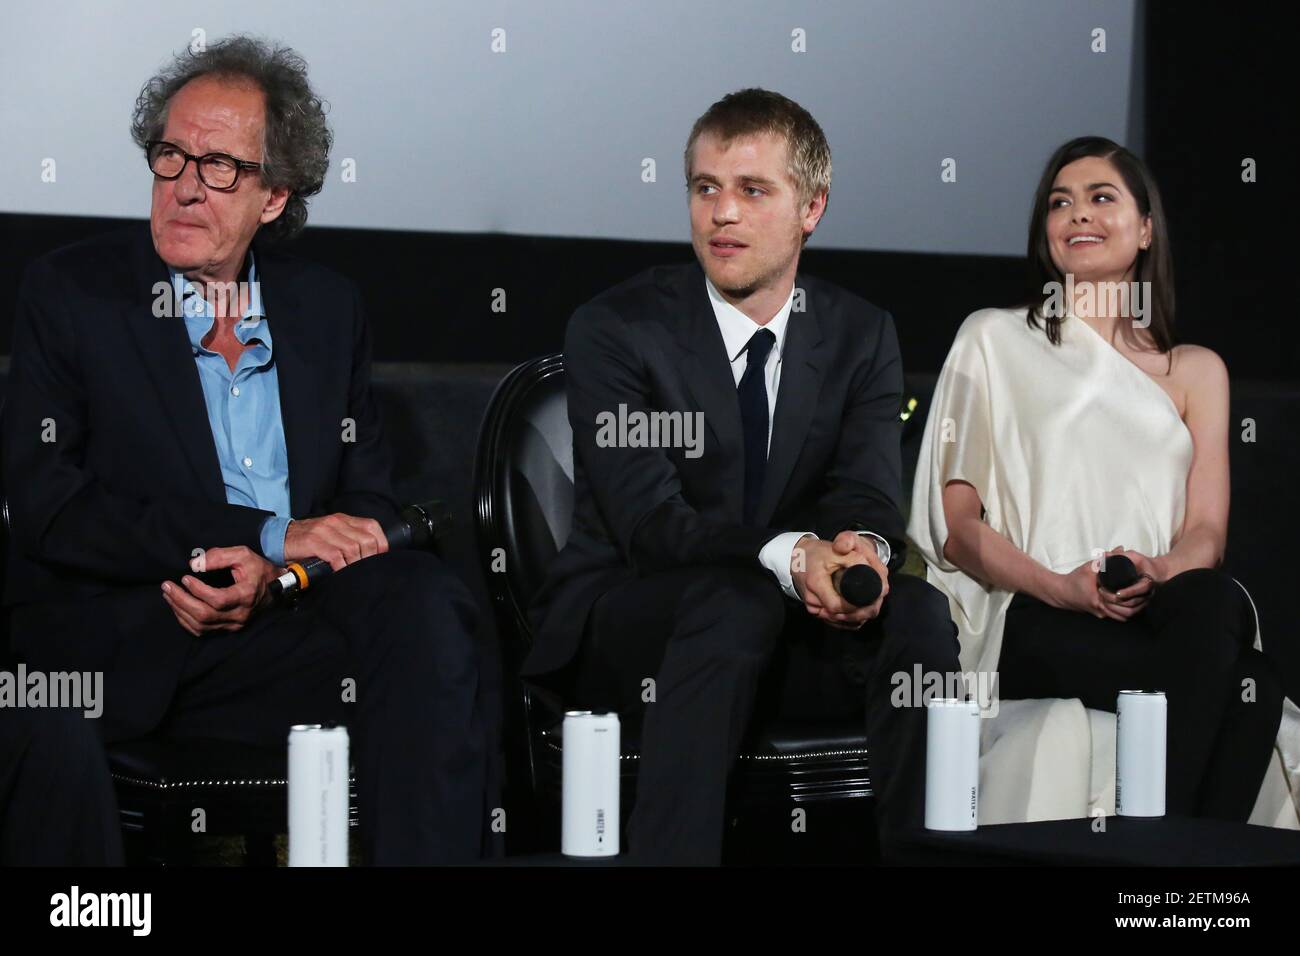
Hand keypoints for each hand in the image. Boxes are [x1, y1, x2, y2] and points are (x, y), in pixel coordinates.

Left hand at [161, 546, 278, 635]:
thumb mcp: (243, 555)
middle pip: (204, 615)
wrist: (276, 589)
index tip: (185, 577)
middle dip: (181, 601)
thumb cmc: (258, 569)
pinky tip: (177, 607)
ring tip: (168, 595)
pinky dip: (185, 621)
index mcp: (246, 595)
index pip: (217, 599)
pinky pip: (202, 631)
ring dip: (180, 610)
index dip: (198, 590)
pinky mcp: (228, 629)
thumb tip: (194, 564)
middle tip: (166, 586)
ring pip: (200, 626)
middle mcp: (240, 615)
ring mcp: (234, 625)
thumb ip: (219, 556)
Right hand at [283, 513, 388, 570]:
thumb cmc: (308, 541)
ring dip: (355, 565)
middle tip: (365, 570)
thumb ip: (349, 539)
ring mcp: (324, 530)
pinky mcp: (313, 541)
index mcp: (343, 519)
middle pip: (366, 540)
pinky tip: (339, 572)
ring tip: (352, 573)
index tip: (379, 558)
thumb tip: (371, 555)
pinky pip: (335, 555)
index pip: (372, 526)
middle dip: (369, 558)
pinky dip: (341, 567)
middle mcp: (336, 522)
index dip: (381, 544)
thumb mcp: (332, 535)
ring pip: (353, 548)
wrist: (279, 538)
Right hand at [792, 530, 889, 629]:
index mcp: (815, 583)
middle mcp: (812, 599)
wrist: (798, 558)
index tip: (870, 600)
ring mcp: (813, 607)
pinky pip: (834, 621)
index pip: (837, 606)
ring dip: (855, 617)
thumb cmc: (817, 553)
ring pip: (838, 621)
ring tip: (871, 607)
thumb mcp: (837, 550)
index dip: (855, 607)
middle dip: (860, 613)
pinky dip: (848, 620)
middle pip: (839, 616)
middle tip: (876, 604)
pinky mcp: (816, 611)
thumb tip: (876, 575)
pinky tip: (859, 613)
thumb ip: (856, 560)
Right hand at [1053, 547, 1153, 621]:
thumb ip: (1105, 559)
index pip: (1122, 602)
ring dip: (1131, 610)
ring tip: (1140, 600)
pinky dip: (1123, 611)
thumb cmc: (1074, 580)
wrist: (1060, 592)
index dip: (1134, 596)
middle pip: (1125, 613)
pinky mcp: (1099, 614)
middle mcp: (1101, 610)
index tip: (1142, 589)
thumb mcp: (1089, 567)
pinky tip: (1129, 603)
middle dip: (1137, 605)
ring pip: (1122, 617)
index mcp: (1099, 600)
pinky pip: (1115, 616)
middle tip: (1146, 596)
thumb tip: (1120, 549)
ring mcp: (1100, 614)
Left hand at [1097, 547, 1161, 618]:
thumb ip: (1120, 554)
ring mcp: (1144, 602)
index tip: (1117, 592)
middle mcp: (1148, 594)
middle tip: (1101, 592)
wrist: (1155, 573)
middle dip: (1115, 600)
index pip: (1140, 589)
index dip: (1129, 592)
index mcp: (1148, 581)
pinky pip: (1129, 615)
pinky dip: (1117, 613)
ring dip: (1114, 608)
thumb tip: (1104, 554)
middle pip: (1132, 603)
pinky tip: (1107, 607)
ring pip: (1130, 612)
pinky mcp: (1140, 607)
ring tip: (1102, 599)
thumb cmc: (1143, 564)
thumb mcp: (1133, 556)